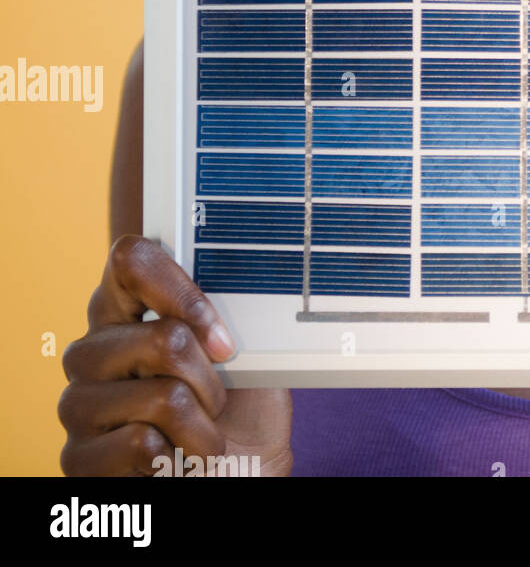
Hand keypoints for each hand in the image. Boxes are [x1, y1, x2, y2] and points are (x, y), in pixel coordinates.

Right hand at [58, 235, 291, 475]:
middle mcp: (93, 351)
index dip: (180, 290)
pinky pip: (141, 441)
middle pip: (164, 337)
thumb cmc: (240, 409)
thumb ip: (229, 312)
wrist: (238, 474)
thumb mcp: (247, 352)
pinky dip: (177, 454)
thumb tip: (235, 281)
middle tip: (217, 399)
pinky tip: (171, 459)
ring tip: (200, 433)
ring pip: (162, 394)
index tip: (222, 338)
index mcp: (126, 311)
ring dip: (201, 422)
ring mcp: (79, 404)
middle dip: (211, 377)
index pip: (130, 261)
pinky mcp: (76, 457)